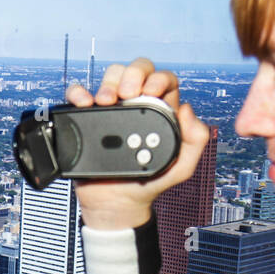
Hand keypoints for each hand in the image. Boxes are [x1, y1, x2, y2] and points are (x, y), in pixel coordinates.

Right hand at [67, 57, 213, 228]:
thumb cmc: (149, 183)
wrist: (115, 203)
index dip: (157, 78)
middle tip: (127, 94)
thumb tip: (186, 109)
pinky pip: (80, 95)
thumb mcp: (181, 167)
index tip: (150, 91)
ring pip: (111, 76)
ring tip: (106, 101)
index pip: (163, 80)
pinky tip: (85, 102)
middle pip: (136, 70)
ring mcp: (111, 110)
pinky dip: (79, 92)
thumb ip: (195, 141)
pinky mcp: (89, 118)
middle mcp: (136, 105)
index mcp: (160, 111)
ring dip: (109, 82)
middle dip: (133, 74)